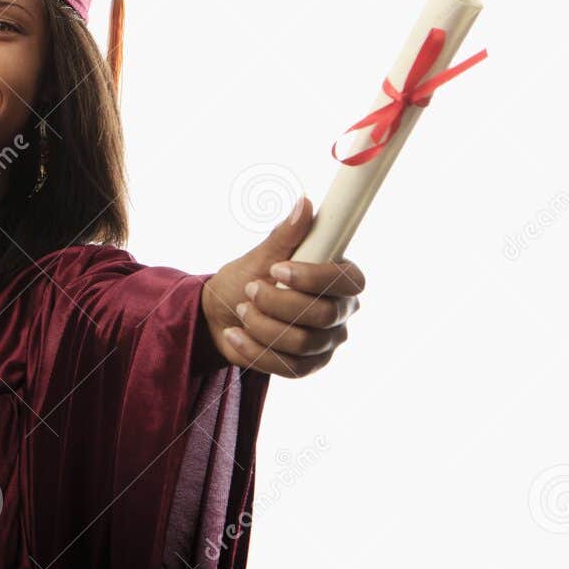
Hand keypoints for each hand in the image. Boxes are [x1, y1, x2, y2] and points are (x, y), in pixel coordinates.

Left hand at [201, 196, 363, 377]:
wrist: (219, 314)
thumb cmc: (245, 278)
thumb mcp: (260, 254)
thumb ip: (286, 234)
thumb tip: (305, 202)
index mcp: (338, 280)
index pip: (349, 281)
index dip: (315, 277)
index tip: (277, 269)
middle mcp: (339, 312)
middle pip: (323, 314)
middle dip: (278, 302)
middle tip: (250, 290)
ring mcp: (325, 342)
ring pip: (302, 342)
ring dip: (262, 325)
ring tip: (241, 310)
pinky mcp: (307, 366)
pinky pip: (287, 366)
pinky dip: (255, 349)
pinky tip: (235, 335)